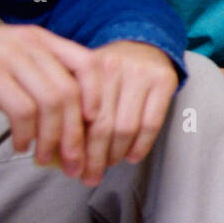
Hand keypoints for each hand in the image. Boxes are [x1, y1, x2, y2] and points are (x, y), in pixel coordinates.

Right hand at [0, 24, 90, 175]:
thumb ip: (46, 82)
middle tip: (76, 161)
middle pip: (70, 91)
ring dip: (53, 137)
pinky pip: (23, 110)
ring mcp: (9, 56)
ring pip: (51, 102)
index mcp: (43, 40)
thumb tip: (79, 126)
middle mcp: (29, 44)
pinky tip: (22, 145)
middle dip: (76, 132)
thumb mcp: (19, 66)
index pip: (86, 63)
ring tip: (46, 157)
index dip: (96, 95)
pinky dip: (27, 133)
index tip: (95, 123)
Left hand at [72, 40, 177, 184]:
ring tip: (109, 166)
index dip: (73, 146)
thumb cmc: (109, 73)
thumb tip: (60, 152)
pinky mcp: (163, 80)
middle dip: (94, 157)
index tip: (70, 168)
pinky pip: (151, 123)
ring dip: (116, 154)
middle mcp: (111, 66)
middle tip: (89, 177)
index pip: (77, 116)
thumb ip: (74, 107)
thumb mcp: (85, 80)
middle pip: (101, 124)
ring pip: (125, 127)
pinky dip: (141, 145)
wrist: (144, 45)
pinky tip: (132, 157)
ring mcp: (139, 73)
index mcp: (85, 67)